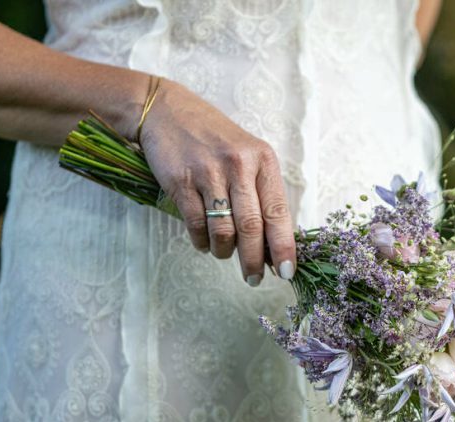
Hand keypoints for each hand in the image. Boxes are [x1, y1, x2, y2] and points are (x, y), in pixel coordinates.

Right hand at [136, 78, 294, 285]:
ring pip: (223, 229)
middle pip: (251, 226)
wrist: (167, 111)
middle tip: (253, 278)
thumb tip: (273, 244)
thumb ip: (260, 194)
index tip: (287, 271)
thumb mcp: (247, 156)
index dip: (284, 246)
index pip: (279, 212)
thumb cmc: (214, 140)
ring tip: (223, 254)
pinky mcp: (180, 180)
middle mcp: (239, 164)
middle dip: (254, 260)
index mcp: (263, 160)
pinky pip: (195, 224)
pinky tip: (204, 243)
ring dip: (224, 251)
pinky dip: (201, 242)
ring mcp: (208, 172)